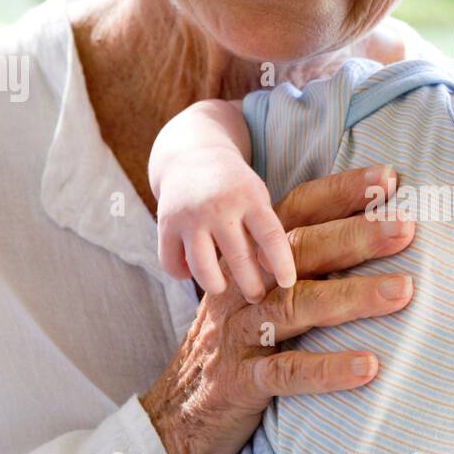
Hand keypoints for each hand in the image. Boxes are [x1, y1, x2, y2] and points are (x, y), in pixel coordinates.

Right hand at [141, 164, 414, 453]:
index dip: (340, 192)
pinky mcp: (239, 382)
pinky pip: (286, 372)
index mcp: (251, 263)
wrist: (174, 416)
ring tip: (404, 290)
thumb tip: (374, 241)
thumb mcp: (259, 301)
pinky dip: (328, 369)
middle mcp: (243, 289)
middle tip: (407, 226)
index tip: (389, 178)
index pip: (297, 214)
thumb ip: (301, 272)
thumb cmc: (235, 350)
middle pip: (299, 251)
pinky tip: (369, 366)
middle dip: (356, 235)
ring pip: (296, 306)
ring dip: (354, 296)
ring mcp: (238, 335)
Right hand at [156, 148, 296, 300]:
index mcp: (249, 198)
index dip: (282, 265)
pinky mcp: (165, 223)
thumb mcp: (256, 198)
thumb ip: (265, 232)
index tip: (288, 284)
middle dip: (251, 286)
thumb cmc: (234, 187)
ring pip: (202, 268)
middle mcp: (218, 207)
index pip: (271, 237)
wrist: (191, 155)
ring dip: (215, 285)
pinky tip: (191, 271)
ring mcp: (189, 216)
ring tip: (222, 287)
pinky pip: (171, 263)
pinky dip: (182, 274)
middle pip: (238, 259)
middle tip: (256, 297)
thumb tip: (272, 274)